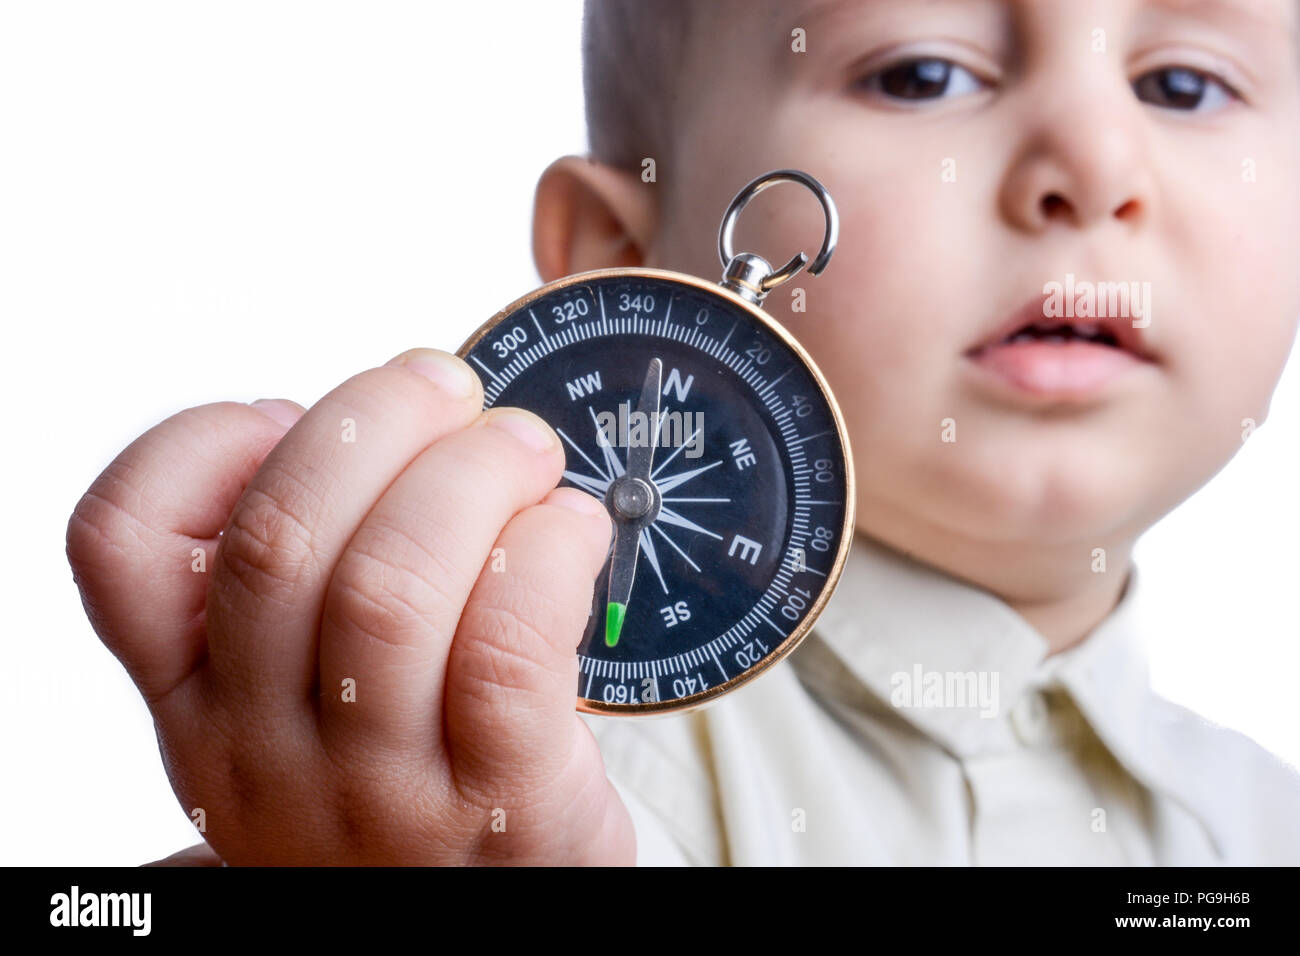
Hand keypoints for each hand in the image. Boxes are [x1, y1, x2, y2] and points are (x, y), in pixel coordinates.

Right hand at [66, 348, 632, 864]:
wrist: (480, 925)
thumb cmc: (403, 786)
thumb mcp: (302, 701)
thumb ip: (301, 586)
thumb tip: (367, 421)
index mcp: (199, 698)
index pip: (120, 545)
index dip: (202, 442)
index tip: (291, 413)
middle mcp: (265, 744)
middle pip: (281, 538)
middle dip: (377, 418)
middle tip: (449, 390)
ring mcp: (379, 784)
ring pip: (392, 586)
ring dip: (473, 476)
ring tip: (522, 452)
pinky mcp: (500, 800)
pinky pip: (508, 649)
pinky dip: (547, 556)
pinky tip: (570, 533)